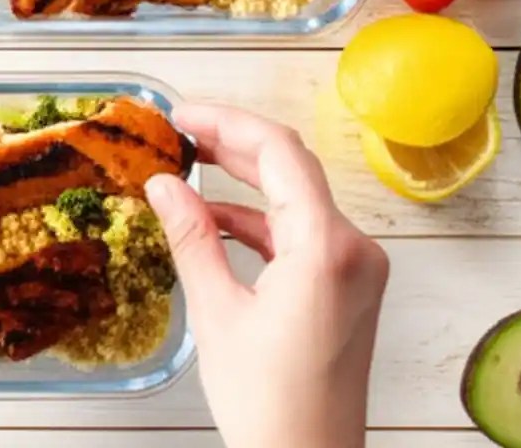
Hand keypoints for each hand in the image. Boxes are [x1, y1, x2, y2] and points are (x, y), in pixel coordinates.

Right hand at [145, 105, 388, 447]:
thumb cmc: (270, 406)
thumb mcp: (217, 313)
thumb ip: (192, 238)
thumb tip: (164, 185)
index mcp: (326, 248)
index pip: (279, 153)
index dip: (227, 122)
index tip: (183, 114)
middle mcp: (353, 249)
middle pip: (292, 169)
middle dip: (233, 144)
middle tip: (180, 131)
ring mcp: (356, 267)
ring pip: (296, 200)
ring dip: (243, 182)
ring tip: (187, 168)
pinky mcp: (348, 286)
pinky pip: (301, 234)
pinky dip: (259, 222)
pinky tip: (213, 218)